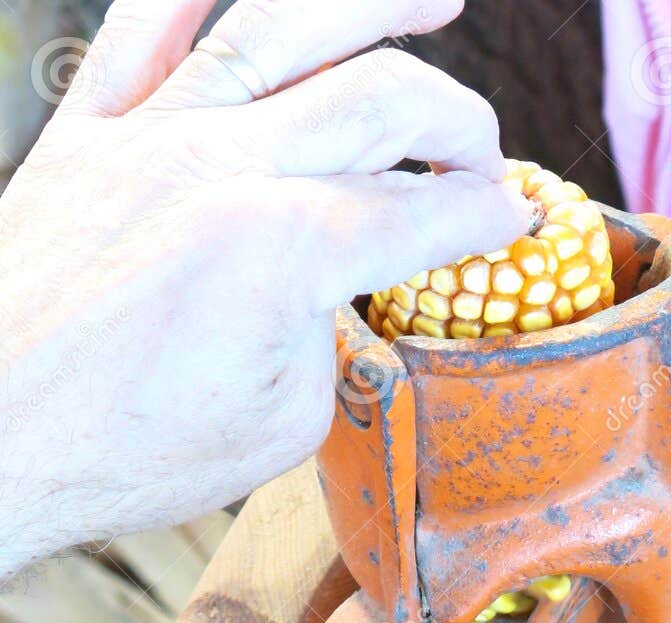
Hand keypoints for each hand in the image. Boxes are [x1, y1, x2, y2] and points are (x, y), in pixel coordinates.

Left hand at [0, 0, 530, 576]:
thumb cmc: (124, 455)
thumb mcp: (279, 426)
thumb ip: (327, 339)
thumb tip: (332, 293)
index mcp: (283, 250)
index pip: (419, 211)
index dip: (485, 215)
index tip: (514, 221)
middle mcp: (222, 166)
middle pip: (378, 101)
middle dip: (458, 121)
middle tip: (484, 152)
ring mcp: (147, 135)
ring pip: (279, 24)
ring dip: (373, 2)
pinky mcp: (83, 134)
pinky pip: (144, 25)